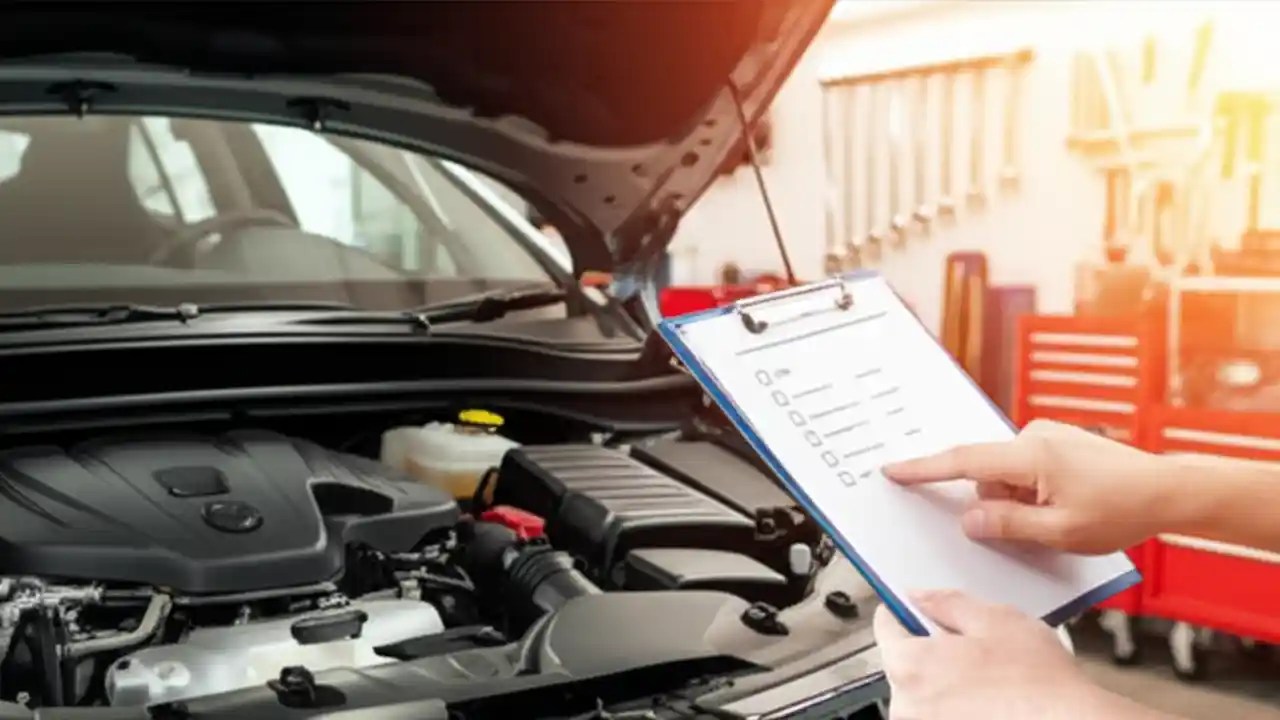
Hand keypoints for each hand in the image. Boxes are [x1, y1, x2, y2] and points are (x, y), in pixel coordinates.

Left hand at [874, 591, 1155, 719]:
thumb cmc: (1039, 682)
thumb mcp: (996, 619)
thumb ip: (947, 602)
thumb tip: (919, 596)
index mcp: (908, 666)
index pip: (886, 626)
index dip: (904, 611)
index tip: (917, 609)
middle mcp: (906, 706)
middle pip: (905, 663)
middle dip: (932, 652)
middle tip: (974, 649)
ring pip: (925, 695)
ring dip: (947, 684)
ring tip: (989, 682)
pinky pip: (942, 714)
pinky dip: (960, 708)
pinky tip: (991, 703)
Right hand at [882, 419, 1168, 553]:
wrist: (1168, 490)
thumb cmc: (1121, 510)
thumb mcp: (1058, 532)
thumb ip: (1005, 525)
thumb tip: (968, 519)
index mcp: (1029, 455)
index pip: (962, 462)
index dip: (923, 469)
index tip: (893, 470)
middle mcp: (1034, 436)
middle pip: (987, 475)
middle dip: (998, 505)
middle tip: (1035, 528)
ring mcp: (1048, 436)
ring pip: (1007, 476)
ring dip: (1019, 500)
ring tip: (1062, 518)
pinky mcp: (1059, 442)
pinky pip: (1026, 470)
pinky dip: (1033, 491)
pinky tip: (1065, 505)